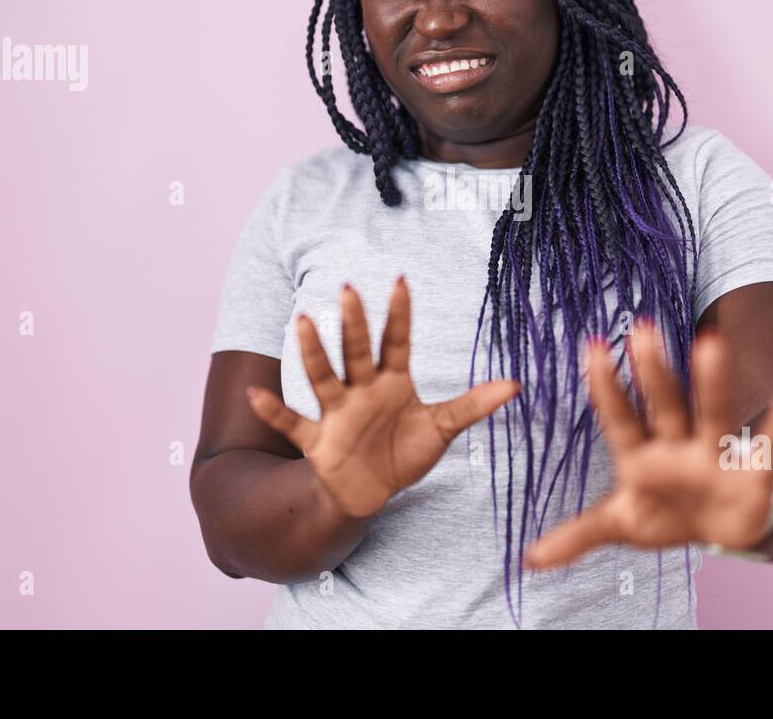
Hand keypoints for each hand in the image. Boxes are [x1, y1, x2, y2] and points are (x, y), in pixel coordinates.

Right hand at [245, 276, 520, 519]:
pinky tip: (256, 393)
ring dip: (313, 352)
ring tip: (303, 321)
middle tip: (348, 288)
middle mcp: (361, 390)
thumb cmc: (403, 452)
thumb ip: (473, 405)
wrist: (370, 492)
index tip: (401, 280)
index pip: (397, 341)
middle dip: (354, 323)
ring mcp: (337, 413)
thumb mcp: (442, 428)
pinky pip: (293, 424)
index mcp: (392, 382)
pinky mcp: (318, 441)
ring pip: (324, 377)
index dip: (400, 314)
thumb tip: (516, 385)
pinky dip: (273, 411)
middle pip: (358, 352)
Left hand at [523, 321, 772, 568]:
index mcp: (641, 454)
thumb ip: (578, 535)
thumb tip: (529, 560)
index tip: (593, 347)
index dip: (606, 387)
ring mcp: (715, 454)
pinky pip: (770, 443)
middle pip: (663, 405)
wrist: (720, 530)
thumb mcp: (621, 523)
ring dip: (713, 382)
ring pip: (713, 414)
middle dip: (653, 372)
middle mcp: (677, 445)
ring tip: (710, 341)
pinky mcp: (753, 471)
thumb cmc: (665, 513)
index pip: (620, 418)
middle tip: (641, 328)